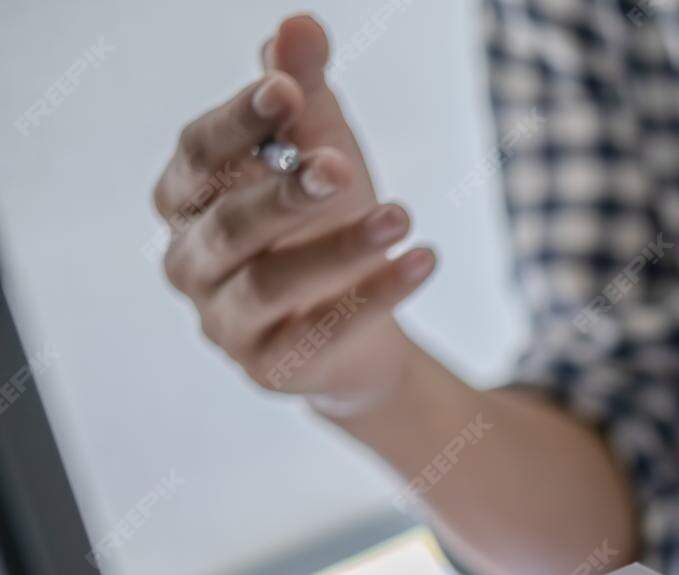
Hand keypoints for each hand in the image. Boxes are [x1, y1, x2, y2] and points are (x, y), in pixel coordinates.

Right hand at [154, 14, 431, 406]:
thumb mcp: (320, 152)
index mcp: (186, 199)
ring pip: (273, 282)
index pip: (199, 154)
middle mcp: (190, 260)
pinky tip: (424, 260)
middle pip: (230, 223)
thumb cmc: (322, 226)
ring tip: (402, 215)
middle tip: (339, 165)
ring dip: (340, 248)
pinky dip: (376, 296)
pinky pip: (323, 331)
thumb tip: (299, 23)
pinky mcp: (271, 367)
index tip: (286, 89)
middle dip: (285, 191)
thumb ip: (306, 94)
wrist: (356, 335)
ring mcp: (224, 320)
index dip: (239, 123)